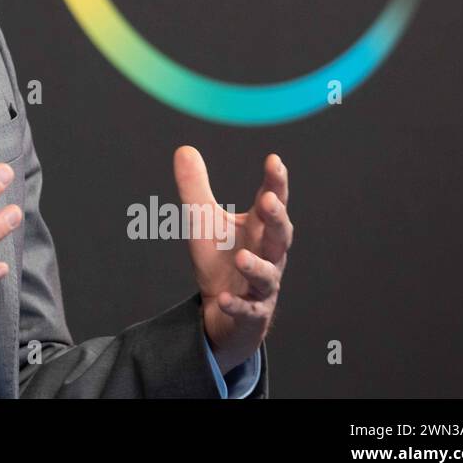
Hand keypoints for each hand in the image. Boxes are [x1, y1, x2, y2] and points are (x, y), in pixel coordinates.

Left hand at [173, 146, 293, 374]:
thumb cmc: (221, 259)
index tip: (273, 161)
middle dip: (276, 219)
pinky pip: (247, 310)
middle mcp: (268, 255)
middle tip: (268, 200)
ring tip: (241, 257)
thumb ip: (196, 188)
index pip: (272, 202)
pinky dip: (236, 305)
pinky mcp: (251, 313)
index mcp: (259, 229)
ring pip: (267, 275)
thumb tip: (184, 148)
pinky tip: (222, 299)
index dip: (275, 182)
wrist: (223, 311)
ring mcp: (262, 286)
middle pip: (279, 236)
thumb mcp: (204, 221)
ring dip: (256, 266)